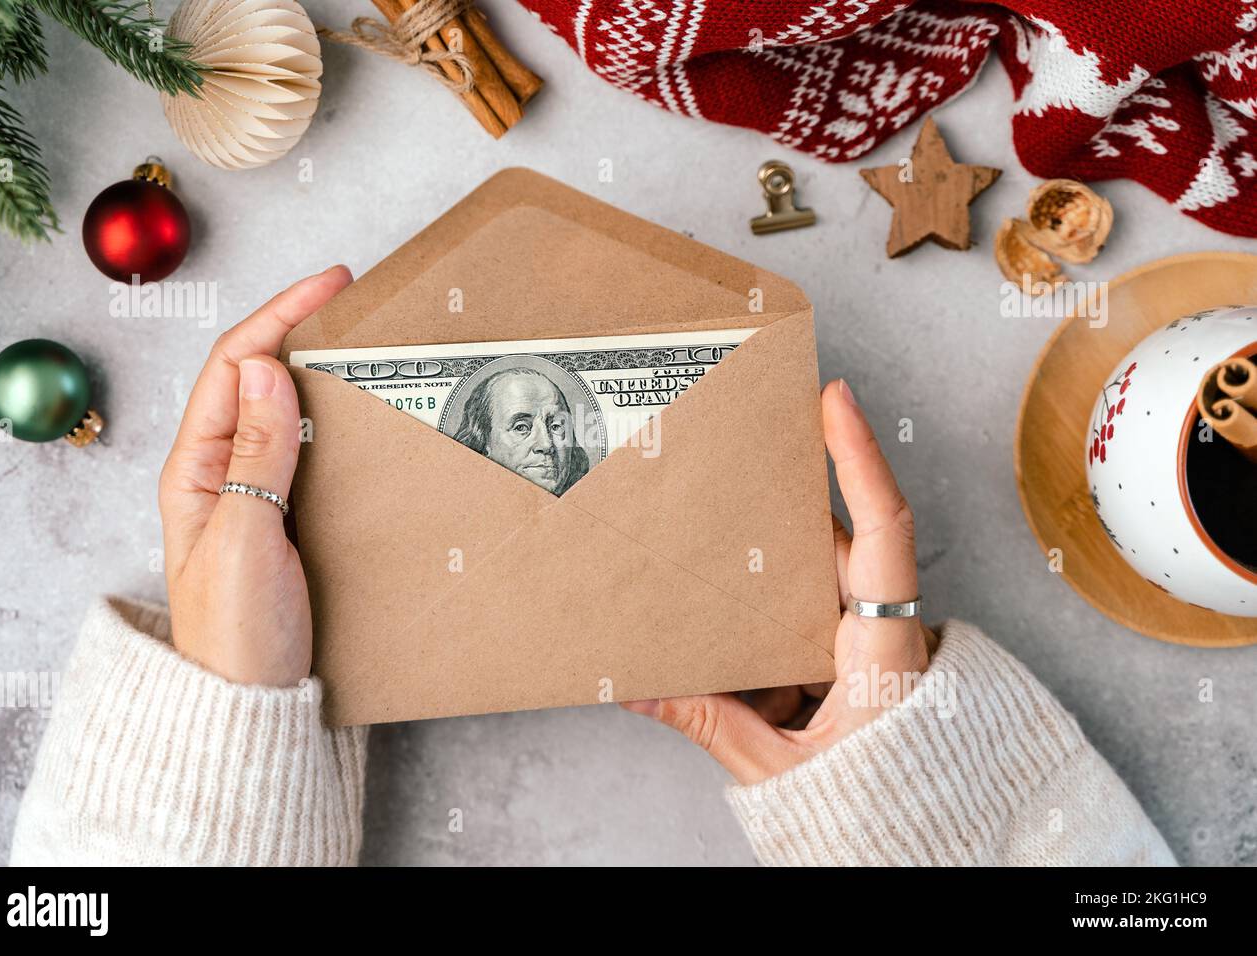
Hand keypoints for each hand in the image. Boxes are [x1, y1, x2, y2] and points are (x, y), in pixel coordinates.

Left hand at [159, 266, 352, 685]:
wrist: (246, 706)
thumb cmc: (236, 635)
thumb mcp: (246, 538)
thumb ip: (256, 455)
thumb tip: (265, 367)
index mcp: (195, 469)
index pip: (234, 366)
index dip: (280, 315)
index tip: (331, 284)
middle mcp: (218, 473)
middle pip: (255, 378)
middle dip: (299, 331)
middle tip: (356, 306)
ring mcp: (250, 495)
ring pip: (282, 412)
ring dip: (317, 374)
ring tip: (364, 350)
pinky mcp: (281, 519)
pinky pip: (303, 451)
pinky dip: (331, 421)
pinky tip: (361, 419)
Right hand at [623, 379, 936, 784]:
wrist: (923, 847)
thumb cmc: (877, 808)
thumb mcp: (781, 767)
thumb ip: (711, 725)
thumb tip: (636, 691)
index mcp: (886, 647)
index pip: (886, 530)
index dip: (859, 458)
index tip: (833, 397)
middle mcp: (887, 630)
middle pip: (836, 542)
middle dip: (780, 512)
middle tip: (738, 457)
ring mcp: (875, 643)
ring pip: (816, 582)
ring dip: (765, 583)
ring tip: (715, 557)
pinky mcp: (859, 661)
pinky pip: (808, 620)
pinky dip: (766, 628)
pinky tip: (730, 652)